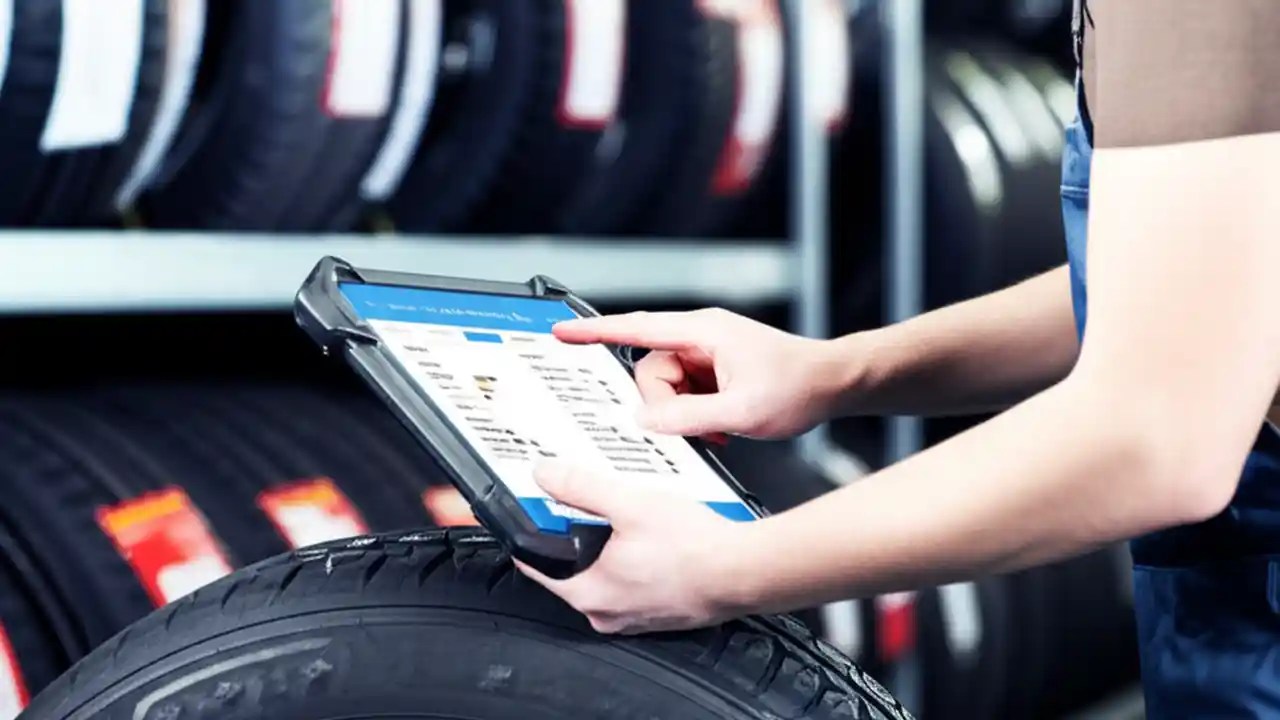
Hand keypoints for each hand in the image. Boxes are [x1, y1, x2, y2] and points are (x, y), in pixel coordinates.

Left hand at [514, 462, 753, 634]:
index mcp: (588, 594)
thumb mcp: (629, 504)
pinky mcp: (661, 614)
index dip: (534, 538)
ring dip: (612, 552)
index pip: (538, 568)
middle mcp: (607, 615)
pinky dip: (639, 565)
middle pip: (573, 571)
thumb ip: (581, 488)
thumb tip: (546, 475)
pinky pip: (636, 586)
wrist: (743, 571)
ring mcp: (636, 619)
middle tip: (591, 509)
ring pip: (607, 579)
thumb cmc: (693, 548)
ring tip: (629, 521)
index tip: (536, 516)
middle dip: (578, 540)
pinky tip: (656, 541)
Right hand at [553, 308, 849, 439]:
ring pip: (666, 389)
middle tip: (696, 426)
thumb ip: (688, 417)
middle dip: (664, 405)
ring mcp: (707, 355)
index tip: (562, 333)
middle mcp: (699, 338)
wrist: (834, 384)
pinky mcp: (714, 373)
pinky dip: (695, 415)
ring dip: (683, 414)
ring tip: (716, 429)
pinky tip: (720, 427)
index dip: (594, 332)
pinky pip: (685, 395)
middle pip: (650, 372)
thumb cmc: (798, 385)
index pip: (636, 329)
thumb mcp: (741, 412)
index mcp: (701, 332)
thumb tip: (647, 421)